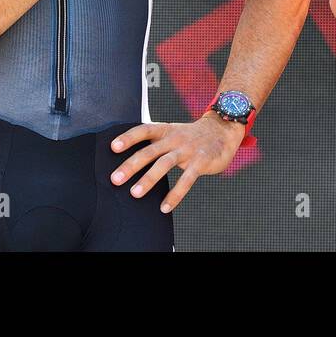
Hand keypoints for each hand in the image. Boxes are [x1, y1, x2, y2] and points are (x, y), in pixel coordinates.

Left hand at [109, 115, 247, 212]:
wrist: (222, 129)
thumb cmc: (191, 135)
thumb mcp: (172, 132)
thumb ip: (154, 142)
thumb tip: (129, 158)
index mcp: (166, 130)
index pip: (144, 130)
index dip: (129, 137)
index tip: (113, 147)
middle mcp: (175, 138)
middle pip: (150, 151)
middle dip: (131, 165)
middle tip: (115, 179)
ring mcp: (188, 150)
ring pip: (165, 164)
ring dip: (149, 179)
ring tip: (135, 193)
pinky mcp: (201, 162)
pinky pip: (186, 180)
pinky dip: (175, 194)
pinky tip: (164, 207)